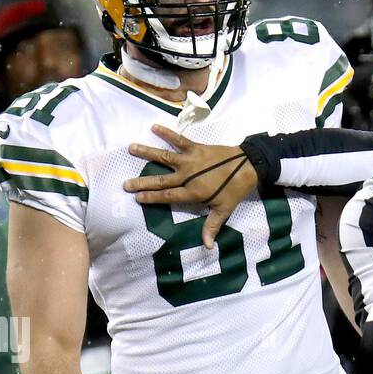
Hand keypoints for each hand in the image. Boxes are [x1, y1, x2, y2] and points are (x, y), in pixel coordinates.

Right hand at [123, 126, 257, 247]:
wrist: (247, 167)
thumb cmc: (234, 190)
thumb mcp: (224, 210)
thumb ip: (212, 226)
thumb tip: (207, 246)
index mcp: (193, 192)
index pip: (168, 196)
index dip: (152, 197)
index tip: (137, 198)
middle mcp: (187, 175)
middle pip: (161, 180)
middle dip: (142, 182)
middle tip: (126, 183)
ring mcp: (190, 160)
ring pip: (165, 156)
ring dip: (147, 152)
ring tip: (131, 148)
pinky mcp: (196, 147)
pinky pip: (179, 139)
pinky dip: (167, 133)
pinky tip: (154, 126)